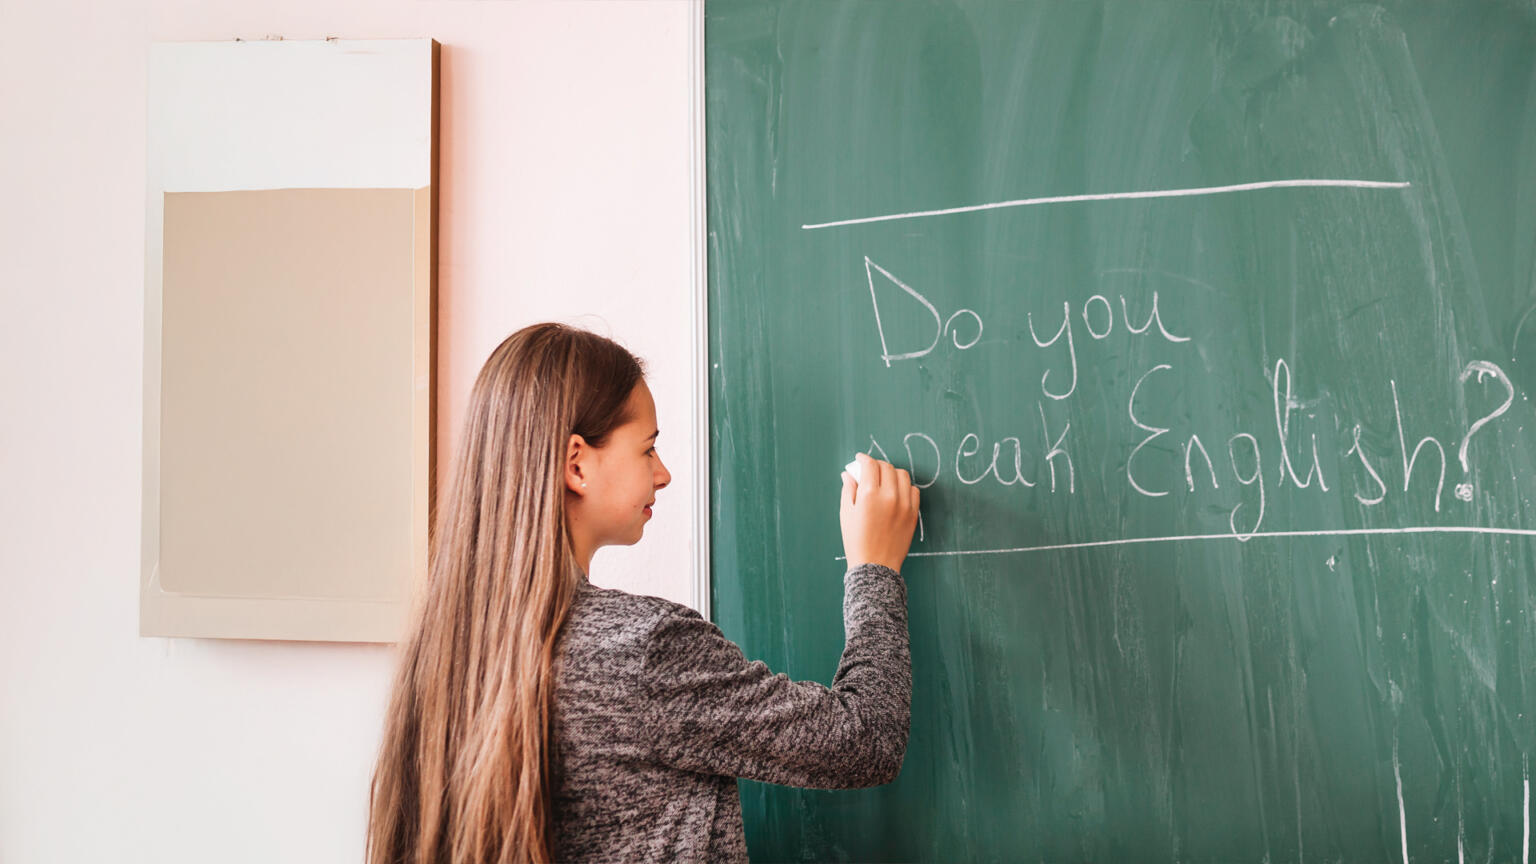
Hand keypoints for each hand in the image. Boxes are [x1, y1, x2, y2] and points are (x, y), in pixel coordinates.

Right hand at [839, 453, 919, 572]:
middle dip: (876, 464)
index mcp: (869, 495)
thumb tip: (848, 474)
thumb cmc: (856, 541)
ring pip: (902, 475)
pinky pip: (913, 490)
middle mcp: (889, 496)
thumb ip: (848, 489)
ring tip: (884, 479)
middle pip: (886, 467)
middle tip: (869, 470)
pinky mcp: (913, 513)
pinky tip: (895, 492)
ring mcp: (904, 504)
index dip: (863, 458)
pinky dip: (904, 486)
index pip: (869, 465)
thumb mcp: (846, 514)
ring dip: (891, 472)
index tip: (859, 459)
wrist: (875, 565)